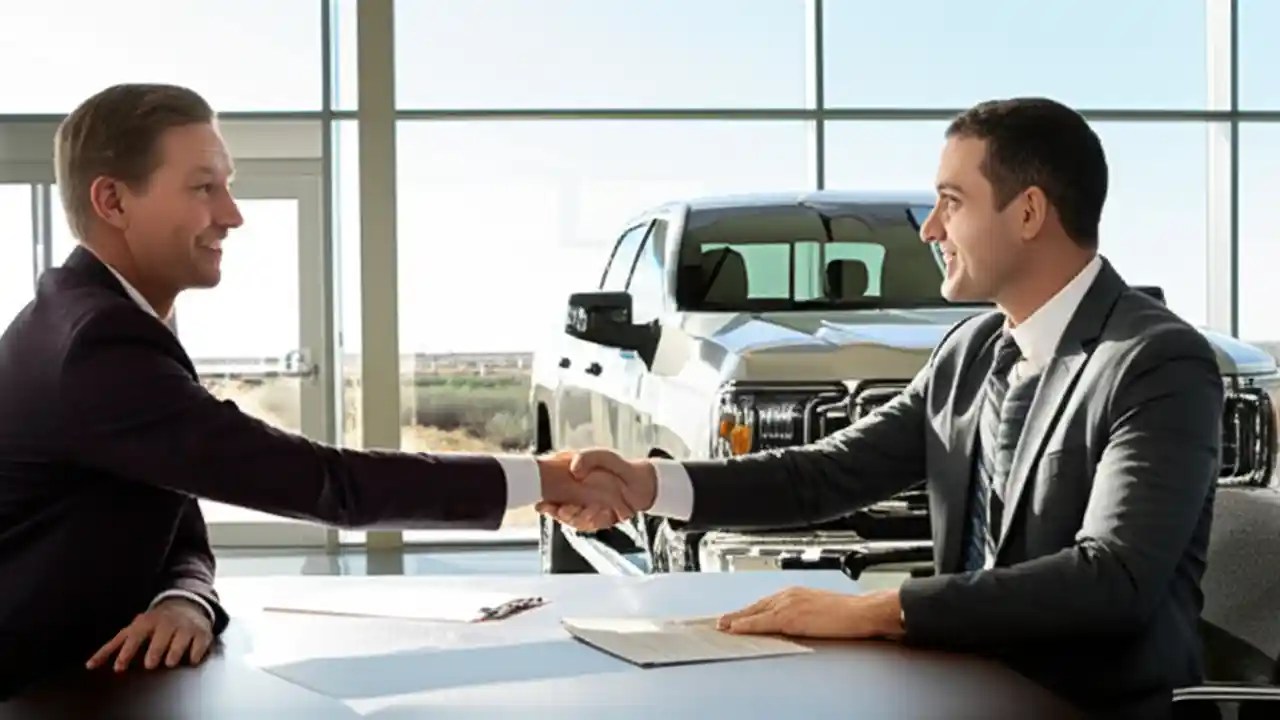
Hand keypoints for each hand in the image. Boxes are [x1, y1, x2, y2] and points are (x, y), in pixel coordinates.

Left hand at [86, 597, 213, 671]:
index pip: (134, 637)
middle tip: (150, 664)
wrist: (187, 605)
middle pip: (160, 639)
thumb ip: (112, 648)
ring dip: (174, 653)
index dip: (126, 652)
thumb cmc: (154, 623)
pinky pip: (199, 645)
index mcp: (146, 622)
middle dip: (155, 651)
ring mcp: (185, 627)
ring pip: (180, 641)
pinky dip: (195, 654)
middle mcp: (166, 623)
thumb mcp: (133, 630)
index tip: (119, 667)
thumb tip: (89, 665)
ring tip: (170, 661)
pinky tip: (190, 658)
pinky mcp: (202, 633)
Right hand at [535, 448, 657, 530]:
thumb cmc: (619, 467)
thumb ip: (587, 458)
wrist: (642, 483)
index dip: (545, 502)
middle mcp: (577, 498)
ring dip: (580, 518)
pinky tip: (606, 513)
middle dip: (560, 514)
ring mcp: (588, 510)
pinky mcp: (599, 520)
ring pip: (575, 521)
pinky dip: (597, 521)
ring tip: (593, 510)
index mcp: (572, 482)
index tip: (542, 504)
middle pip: (560, 512)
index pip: (551, 495)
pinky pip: (593, 525)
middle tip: (565, 510)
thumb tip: (573, 469)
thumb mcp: (603, 456)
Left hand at [716, 588, 904, 639]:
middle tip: (722, 621)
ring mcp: (789, 604)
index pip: (767, 602)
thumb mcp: (819, 610)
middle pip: (757, 605)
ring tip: (723, 626)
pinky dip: (747, 625)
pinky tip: (736, 628)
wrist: (861, 611)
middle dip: (738, 614)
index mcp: (796, 593)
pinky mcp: (791, 616)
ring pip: (756, 612)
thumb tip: (792, 625)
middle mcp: (789, 594)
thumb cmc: (847, 613)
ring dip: (738, 619)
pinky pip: (763, 622)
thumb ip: (802, 614)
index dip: (750, 610)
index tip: (737, 616)